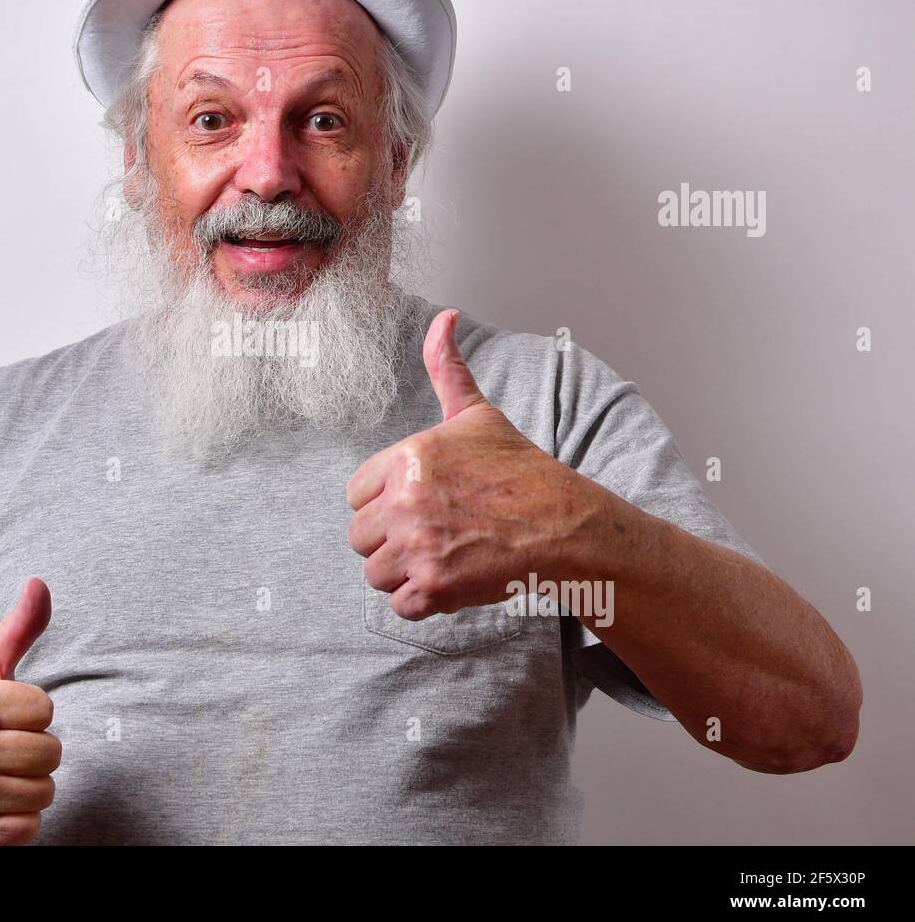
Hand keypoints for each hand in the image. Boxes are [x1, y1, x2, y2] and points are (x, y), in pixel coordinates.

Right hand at [0, 578, 59, 845]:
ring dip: (28, 784)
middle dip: (32, 749)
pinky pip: (31, 826)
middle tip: (0, 748)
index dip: (30, 712)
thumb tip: (40, 584)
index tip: (2, 716)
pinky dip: (18, 818)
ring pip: (45, 789)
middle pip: (50, 751)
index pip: (45, 708)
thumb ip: (16, 629)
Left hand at [346, 310, 597, 620]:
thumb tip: (444, 317)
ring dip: (405, 571)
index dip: (385, 502)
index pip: (355, 495)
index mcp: (408, 458)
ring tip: (445, 554)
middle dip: (391, 539)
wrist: (566, 526)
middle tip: (436, 532)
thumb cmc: (521, 472)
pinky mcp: (435, 586)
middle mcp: (406, 500)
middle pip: (359, 537)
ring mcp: (418, 545)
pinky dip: (423, 600)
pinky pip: (400, 604)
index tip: (422, 502)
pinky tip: (453, 578)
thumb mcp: (477, 415)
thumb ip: (447, 369)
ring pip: (376, 573)